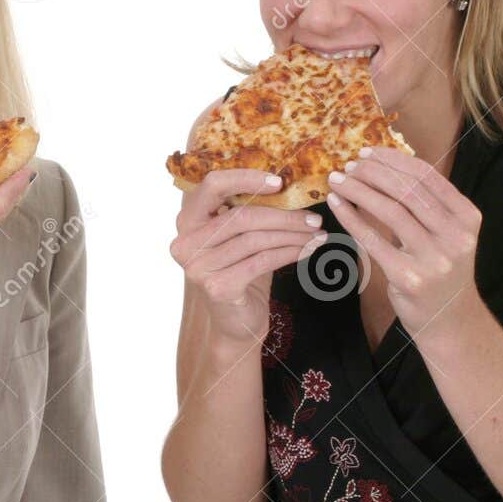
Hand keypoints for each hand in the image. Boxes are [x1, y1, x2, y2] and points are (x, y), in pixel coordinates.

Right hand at [170, 168, 327, 346]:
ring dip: (292, 235)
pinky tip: (307, 250)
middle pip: (241, 216)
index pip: (213, 185)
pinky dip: (289, 253)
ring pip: (255, 239)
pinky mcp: (218, 287)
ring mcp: (198, 267)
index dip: (246, 178)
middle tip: (314, 217)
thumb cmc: (241, 273)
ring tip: (317, 234)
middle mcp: (185, 243)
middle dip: (284, 215)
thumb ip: (248, 213)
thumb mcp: (239, 239)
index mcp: (187, 221)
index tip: (279, 181)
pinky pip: (262, 261)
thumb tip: (288, 183)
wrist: (236, 323)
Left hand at [325, 145, 483, 333]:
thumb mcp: (445, 233)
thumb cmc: (439, 268)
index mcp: (467, 216)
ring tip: (337, 181)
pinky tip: (336, 204)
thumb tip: (382, 165)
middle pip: (407, 190)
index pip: (427, 176)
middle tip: (347, 166)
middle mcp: (456, 235)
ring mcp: (434, 258)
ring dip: (358, 190)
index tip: (366, 152)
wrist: (448, 319)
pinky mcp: (408, 277)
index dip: (393, 159)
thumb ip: (424, 203)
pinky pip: (372, 239)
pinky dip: (351, 217)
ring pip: (390, 211)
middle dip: (372, 173)